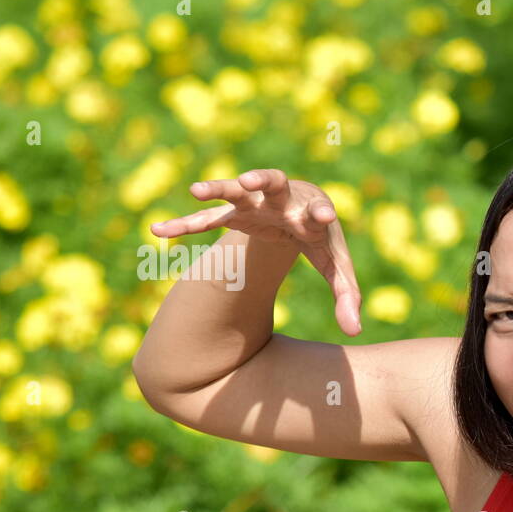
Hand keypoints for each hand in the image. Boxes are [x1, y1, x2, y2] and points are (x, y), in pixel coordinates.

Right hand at [150, 169, 361, 336]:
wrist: (300, 210)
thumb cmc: (321, 239)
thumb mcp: (336, 267)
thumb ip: (348, 297)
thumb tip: (355, 332)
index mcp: (311, 211)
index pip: (317, 209)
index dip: (320, 212)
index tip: (324, 215)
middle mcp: (282, 200)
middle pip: (272, 182)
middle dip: (262, 179)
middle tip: (251, 180)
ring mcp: (255, 204)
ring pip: (233, 191)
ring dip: (216, 188)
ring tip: (195, 190)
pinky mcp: (234, 213)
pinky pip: (205, 219)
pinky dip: (183, 224)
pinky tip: (157, 231)